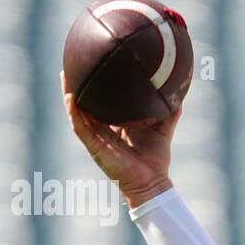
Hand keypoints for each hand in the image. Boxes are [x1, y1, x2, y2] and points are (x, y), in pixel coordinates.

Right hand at [61, 70, 180, 207]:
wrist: (152, 181)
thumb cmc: (156, 158)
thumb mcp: (163, 129)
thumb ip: (170, 112)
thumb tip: (180, 94)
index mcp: (117, 123)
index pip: (104, 100)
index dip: (99, 85)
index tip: (96, 64)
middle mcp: (103, 128)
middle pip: (86, 103)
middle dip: (78, 85)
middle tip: (74, 63)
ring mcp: (96, 136)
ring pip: (77, 112)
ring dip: (69, 93)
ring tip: (64, 74)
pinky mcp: (94, 145)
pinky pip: (79, 126)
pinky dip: (73, 111)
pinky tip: (70, 97)